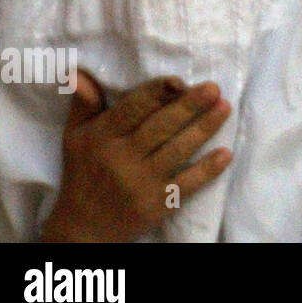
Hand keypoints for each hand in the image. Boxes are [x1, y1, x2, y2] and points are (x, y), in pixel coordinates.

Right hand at [40, 71, 232, 241]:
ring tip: (225, 107)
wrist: (83, 231)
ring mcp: (140, 183)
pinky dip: (208, 170)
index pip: (131, 110)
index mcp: (101, 138)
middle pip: (160, 127)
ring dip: (204, 129)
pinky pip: (186, 184)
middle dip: (189, 106)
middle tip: (214, 88)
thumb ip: (83, 104)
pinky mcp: (156, 205)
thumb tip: (80, 71)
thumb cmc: (82, 174)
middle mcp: (120, 159)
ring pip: (177, 151)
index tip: (179, 79)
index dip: (156, 93)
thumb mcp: (75, 137)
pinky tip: (226, 153)